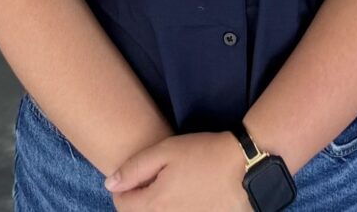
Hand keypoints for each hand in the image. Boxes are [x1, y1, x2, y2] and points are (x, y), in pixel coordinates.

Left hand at [104, 132, 250, 211]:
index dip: (123, 189)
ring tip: (170, 190)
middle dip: (138, 202)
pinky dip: (175, 210)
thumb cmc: (204, 154)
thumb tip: (110, 184)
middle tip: (151, 182)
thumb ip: (134, 168)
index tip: (134, 177)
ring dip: (157, 207)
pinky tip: (187, 198)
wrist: (245, 168)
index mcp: (154, 204)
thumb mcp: (166, 151)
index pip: (122, 206)